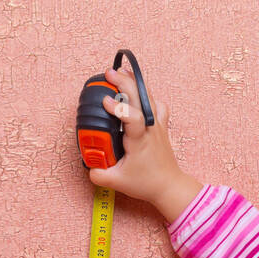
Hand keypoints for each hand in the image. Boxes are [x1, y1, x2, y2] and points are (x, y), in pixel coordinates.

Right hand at [89, 54, 184, 209]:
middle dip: (124, 82)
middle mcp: (151, 128)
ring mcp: (158, 124)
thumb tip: (88, 165)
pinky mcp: (161, 125)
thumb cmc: (147, 183)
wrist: (169, 186)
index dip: (119, 107)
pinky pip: (156, 103)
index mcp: (140, 140)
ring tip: (121, 72)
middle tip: (109, 73)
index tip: (105, 101)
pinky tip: (138, 91)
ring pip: (149, 96)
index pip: (133, 117)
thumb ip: (99, 174)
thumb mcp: (118, 182)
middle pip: (140, 98)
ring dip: (134, 82)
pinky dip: (147, 93)